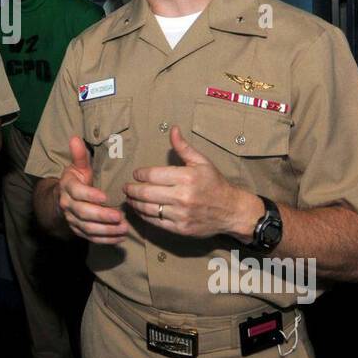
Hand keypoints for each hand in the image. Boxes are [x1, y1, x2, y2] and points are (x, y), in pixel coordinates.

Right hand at [58, 135, 131, 243]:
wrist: (60, 199)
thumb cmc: (76, 180)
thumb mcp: (77, 167)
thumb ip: (79, 155)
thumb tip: (75, 138)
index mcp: (68, 187)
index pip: (78, 192)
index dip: (90, 195)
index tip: (105, 197)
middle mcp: (68, 205)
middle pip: (83, 213)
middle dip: (102, 216)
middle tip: (120, 216)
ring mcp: (72, 220)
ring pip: (88, 228)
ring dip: (106, 230)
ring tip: (124, 229)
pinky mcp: (78, 231)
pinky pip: (91, 238)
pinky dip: (105, 240)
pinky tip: (120, 238)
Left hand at [123, 127, 255, 238]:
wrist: (232, 210)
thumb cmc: (215, 183)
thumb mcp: (202, 162)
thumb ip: (183, 147)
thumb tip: (173, 129)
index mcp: (186, 177)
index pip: (153, 175)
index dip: (140, 174)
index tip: (136, 174)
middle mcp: (182, 196)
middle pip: (146, 193)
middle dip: (132, 189)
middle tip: (126, 187)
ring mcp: (180, 214)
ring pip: (148, 209)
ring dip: (135, 203)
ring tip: (130, 198)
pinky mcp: (180, 228)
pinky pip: (155, 222)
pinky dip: (144, 215)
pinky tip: (140, 210)